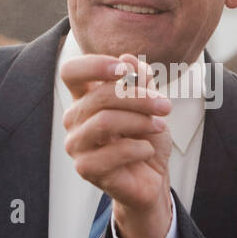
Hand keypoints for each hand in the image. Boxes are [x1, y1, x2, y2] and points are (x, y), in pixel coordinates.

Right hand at [61, 52, 172, 237]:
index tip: (123, 70)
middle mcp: (75, 119)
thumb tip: (128, 59)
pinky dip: (139, 148)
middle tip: (165, 105)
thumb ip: (140, 81)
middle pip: (99, 96)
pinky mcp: (86, 168)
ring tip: (159, 126)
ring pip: (105, 122)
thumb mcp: (150, 104)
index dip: (94, 65)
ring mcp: (77, 144)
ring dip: (140, 122)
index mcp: (85, 98)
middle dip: (139, 98)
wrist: (151, 178)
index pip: (71, 72)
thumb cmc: (146, 139)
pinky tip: (146, 150)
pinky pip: (114, 152)